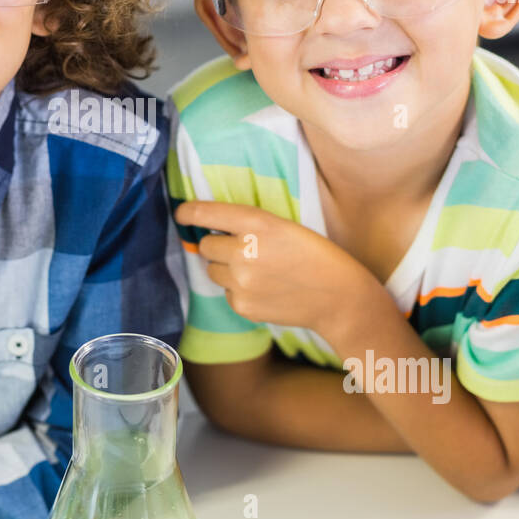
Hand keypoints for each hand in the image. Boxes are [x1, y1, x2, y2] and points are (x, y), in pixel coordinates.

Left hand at [173, 200, 381, 339]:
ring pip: (213, 271)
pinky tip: (265, 289)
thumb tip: (210, 229)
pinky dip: (239, 291)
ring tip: (258, 271)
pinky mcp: (242, 305)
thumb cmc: (315, 255)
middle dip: (218, 245)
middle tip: (242, 249)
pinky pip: (226, 293)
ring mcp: (241, 281)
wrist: (337, 297)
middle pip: (206, 245)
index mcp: (256, 223)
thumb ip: (247, 225)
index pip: (206, 213)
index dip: (188, 213)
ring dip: (227, 268)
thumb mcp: (283, 226)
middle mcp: (243, 251)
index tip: (182, 214)